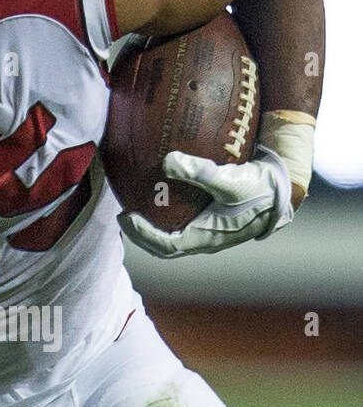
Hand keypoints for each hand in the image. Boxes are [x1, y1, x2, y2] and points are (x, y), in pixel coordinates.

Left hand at [118, 145, 293, 257]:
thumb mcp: (230, 180)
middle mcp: (205, 239)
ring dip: (151, 226)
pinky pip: (182, 220)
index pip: (166, 246)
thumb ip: (201, 171)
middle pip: (164, 246)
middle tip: (123, 215)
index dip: (142, 235)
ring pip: (172, 235)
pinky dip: (166, 212)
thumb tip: (168, 160)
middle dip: (140, 235)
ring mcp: (208, 231)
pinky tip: (156, 190)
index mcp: (207, 238)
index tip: (125, 217)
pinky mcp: (211, 219)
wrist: (284, 187)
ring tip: (134, 206)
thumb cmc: (258, 187)